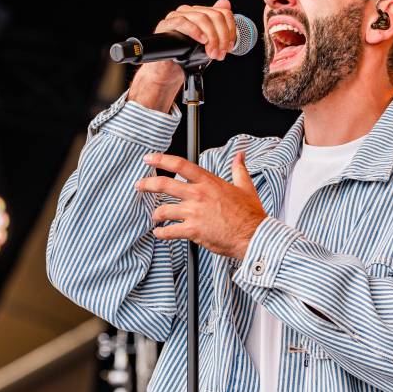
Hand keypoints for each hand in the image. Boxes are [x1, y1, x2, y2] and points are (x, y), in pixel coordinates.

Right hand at [127, 0, 236, 111]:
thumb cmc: (188, 58)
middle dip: (221, 37)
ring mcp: (177, 16)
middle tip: (220, 53)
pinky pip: (181, 22)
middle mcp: (189, 12)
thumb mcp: (210, 44)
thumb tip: (226, 3)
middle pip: (214, 16)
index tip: (230, 47)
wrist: (170, 72)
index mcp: (201, 14)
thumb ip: (219, 26)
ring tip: (211, 53)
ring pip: (201, 18)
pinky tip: (201, 40)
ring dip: (211, 37)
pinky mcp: (165, 24)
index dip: (230, 30)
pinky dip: (194, 31)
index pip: (222, 12)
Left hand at [134, 151, 265, 258]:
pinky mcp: (193, 231)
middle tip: (139, 185)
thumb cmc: (250, 214)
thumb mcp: (245, 187)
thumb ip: (238, 169)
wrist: (253, 236)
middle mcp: (198, 195)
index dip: (161, 159)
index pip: (180, 165)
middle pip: (164, 185)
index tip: (149, 158)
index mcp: (209, 182)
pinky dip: (161, 233)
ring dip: (155, 213)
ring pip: (163, 210)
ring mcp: (194, 213)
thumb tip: (240, 156)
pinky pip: (169, 231)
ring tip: (154, 216)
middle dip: (147, 184)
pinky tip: (159, 233)